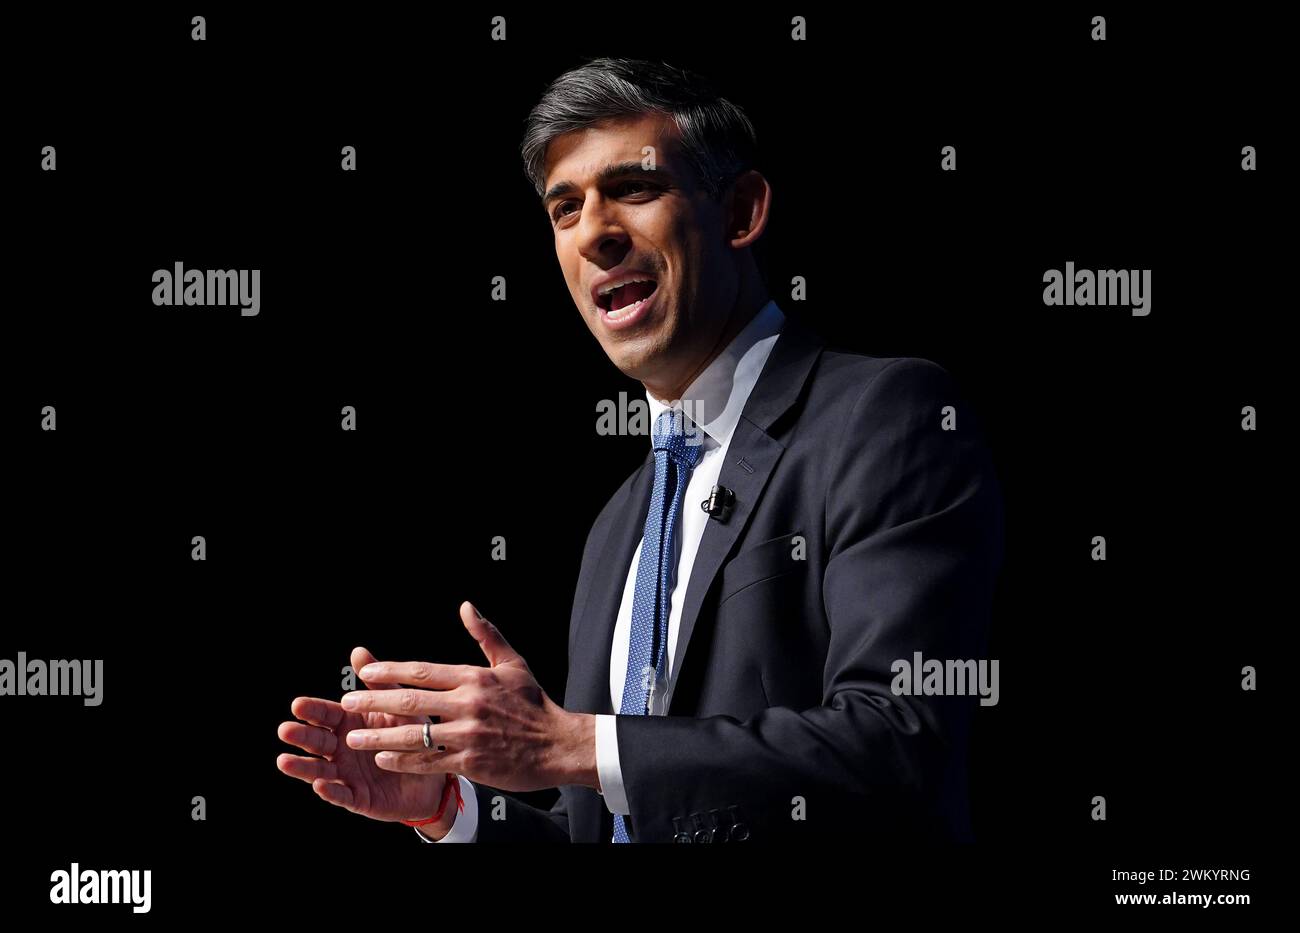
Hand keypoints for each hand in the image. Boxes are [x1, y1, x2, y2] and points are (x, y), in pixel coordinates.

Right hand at [277, 646, 452, 828]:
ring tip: (284, 760)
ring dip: (303, 767)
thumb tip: (357, 650)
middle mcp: (343, 750)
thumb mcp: (397, 706)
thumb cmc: (412, 736)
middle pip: (317, 742)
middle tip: (285, 729)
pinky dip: (331, 791)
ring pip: (320, 771)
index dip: (312, 710)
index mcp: (349, 725)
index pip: (326, 715)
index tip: (298, 704)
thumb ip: (377, 684)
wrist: (435, 774)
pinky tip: (320, 785)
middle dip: (300, 735)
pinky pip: (342, 795)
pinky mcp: (359, 798)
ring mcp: (347, 775)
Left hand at [340, 601, 596, 793]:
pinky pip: (429, 762)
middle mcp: (468, 704)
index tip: (364, 671)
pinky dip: (404, 760)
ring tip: (354, 737)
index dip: (389, 670)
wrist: (559, 745)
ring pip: (414, 733)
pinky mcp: (472, 763)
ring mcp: (468, 735)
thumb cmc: (535, 704)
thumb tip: (466, 606)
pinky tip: (384, 759)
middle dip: (373, 700)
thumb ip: (486, 635)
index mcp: (474, 678)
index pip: (422, 670)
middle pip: (410, 699)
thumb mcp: (513, 663)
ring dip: (380, 735)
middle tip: (347, 701)